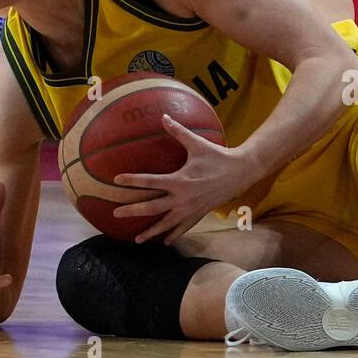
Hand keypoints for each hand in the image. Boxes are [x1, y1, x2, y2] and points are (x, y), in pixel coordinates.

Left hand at [113, 115, 245, 244]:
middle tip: (116, 214)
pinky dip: (174, 235)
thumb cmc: (218, 156)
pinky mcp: (199, 213)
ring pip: (166, 223)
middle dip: (133, 210)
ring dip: (151, 231)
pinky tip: (165, 242)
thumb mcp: (197, 143)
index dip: (132, 180)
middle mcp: (182, 198)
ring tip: (138, 240)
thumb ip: (178, 131)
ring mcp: (191, 208)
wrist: (241, 172)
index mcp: (179, 180)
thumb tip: (163, 116)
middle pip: (152, 207)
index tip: (116, 180)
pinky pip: (183, 227)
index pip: (149, 181)